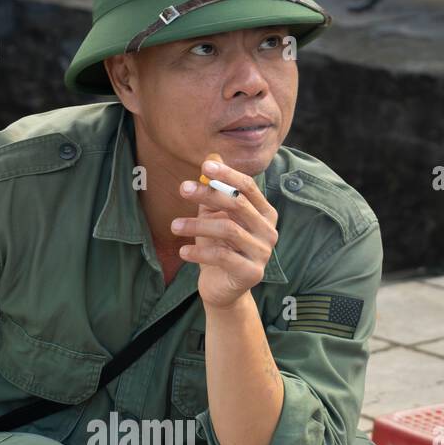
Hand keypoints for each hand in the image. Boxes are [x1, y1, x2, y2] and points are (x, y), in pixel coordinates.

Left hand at [173, 157, 279, 309]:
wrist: (222, 289)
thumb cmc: (219, 248)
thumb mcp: (215, 216)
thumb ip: (215, 190)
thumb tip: (212, 155)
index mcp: (265, 213)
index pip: (248, 187)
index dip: (227, 174)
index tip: (204, 166)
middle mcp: (269, 231)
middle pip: (238, 204)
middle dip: (208, 194)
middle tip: (182, 189)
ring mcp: (263, 253)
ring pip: (228, 229)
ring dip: (197, 225)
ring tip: (174, 226)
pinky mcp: (252, 273)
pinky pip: (222, 256)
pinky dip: (199, 252)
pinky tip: (182, 252)